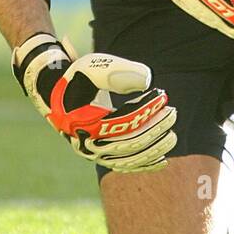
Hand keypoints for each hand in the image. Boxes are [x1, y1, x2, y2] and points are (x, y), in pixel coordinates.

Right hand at [12, 33, 176, 172]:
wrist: (59, 95)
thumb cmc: (80, 78)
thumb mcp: (94, 66)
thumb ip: (118, 71)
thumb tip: (147, 81)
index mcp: (85, 122)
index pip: (123, 122)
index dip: (146, 110)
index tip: (163, 96)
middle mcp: (89, 143)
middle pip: (129, 143)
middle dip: (155, 129)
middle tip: (174, 113)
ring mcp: (95, 153)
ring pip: (129, 159)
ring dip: (154, 149)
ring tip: (173, 136)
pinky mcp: (102, 157)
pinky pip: (126, 166)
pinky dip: (145, 164)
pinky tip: (163, 160)